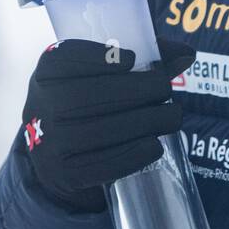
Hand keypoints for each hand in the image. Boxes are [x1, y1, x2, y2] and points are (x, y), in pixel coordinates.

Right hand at [20, 35, 195, 210]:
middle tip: (166, 89)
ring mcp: (49, 143)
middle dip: (137, 90)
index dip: (99, 58)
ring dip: (145, 122)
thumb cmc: (89, 103)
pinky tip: (155, 145)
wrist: (58, 156)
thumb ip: (145, 61)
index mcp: (47, 73)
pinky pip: (102, 165)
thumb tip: (187, 54)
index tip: (132, 59)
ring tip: (171, 117)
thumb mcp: (102, 76)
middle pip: (90, 96)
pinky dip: (134, 154)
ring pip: (100, 131)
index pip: (66, 59)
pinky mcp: (64, 174)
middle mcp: (42, 106)